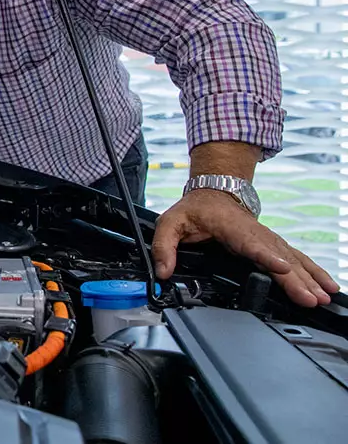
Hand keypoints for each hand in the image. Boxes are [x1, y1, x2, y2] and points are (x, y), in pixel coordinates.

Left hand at [153, 189, 338, 306]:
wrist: (214, 191)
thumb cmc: (195, 208)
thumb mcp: (170, 223)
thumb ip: (164, 247)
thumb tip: (163, 272)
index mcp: (231, 227)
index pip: (250, 243)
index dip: (267, 256)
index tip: (282, 268)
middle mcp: (255, 233)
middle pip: (278, 256)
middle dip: (296, 279)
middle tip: (311, 298)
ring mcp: (267, 239)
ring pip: (293, 259)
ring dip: (310, 278)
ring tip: (325, 297)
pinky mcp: (274, 245)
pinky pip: (297, 259)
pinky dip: (313, 272)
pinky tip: (327, 286)